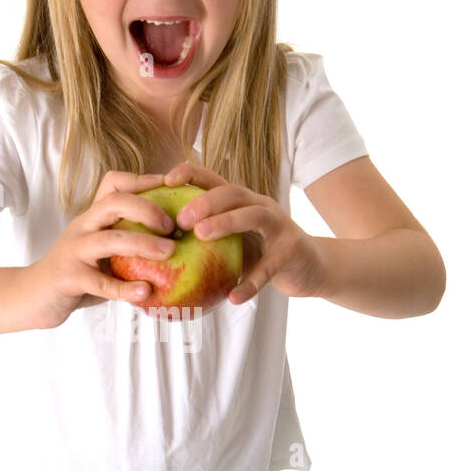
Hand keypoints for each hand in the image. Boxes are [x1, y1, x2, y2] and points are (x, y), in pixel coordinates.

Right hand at [29, 171, 177, 327]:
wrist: (32, 296)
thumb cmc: (76, 274)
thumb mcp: (100, 252)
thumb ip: (127, 244)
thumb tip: (176, 243)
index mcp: (92, 217)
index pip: (115, 184)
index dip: (144, 180)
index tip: (172, 185)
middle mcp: (82, 227)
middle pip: (114, 203)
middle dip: (147, 209)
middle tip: (172, 226)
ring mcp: (74, 251)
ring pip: (110, 240)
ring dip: (143, 244)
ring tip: (170, 253)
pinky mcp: (69, 278)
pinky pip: (101, 283)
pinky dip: (125, 288)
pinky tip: (146, 292)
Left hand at [162, 161, 325, 302]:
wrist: (311, 268)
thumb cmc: (263, 254)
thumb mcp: (235, 241)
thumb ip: (207, 239)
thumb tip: (159, 250)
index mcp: (242, 201)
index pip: (214, 179)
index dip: (191, 173)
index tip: (166, 179)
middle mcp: (260, 206)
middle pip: (232, 193)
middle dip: (205, 200)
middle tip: (180, 218)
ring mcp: (279, 226)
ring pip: (253, 216)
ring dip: (226, 222)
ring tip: (200, 235)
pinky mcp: (291, 251)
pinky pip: (269, 267)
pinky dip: (251, 282)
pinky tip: (233, 297)